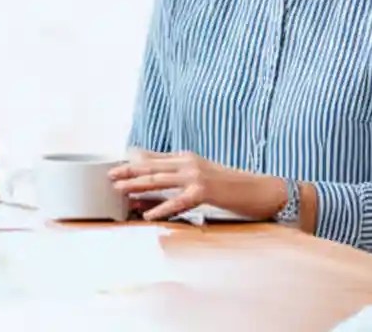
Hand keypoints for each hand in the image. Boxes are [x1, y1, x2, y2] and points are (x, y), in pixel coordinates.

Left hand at [107, 150, 285, 220]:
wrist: (261, 189)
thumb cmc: (231, 185)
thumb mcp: (201, 174)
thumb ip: (179, 173)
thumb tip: (154, 177)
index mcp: (186, 157)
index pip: (153, 158)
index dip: (132, 163)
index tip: (115, 167)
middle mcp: (188, 162)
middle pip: (151, 166)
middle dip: (128, 171)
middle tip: (109, 176)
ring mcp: (196, 176)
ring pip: (160, 180)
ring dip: (137, 185)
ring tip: (119, 190)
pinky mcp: (205, 191)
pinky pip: (178, 201)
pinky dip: (161, 208)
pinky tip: (148, 214)